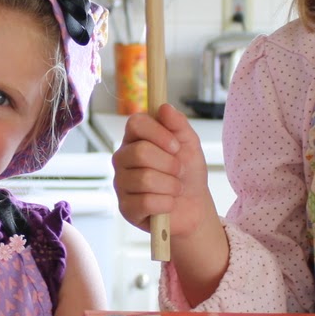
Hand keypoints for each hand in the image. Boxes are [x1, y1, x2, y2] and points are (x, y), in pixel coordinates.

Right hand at [112, 105, 215, 238]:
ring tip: (175, 189)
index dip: (158, 133)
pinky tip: (168, 204)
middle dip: (170, 164)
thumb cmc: (188, 173)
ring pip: (145, 179)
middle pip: (141, 152)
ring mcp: (121, 184)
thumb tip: (164, 107)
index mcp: (135, 139)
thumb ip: (178, 124)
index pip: (135, 123)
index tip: (176, 146)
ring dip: (171, 185)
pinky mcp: (126, 208)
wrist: (194, 206)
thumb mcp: (189, 144)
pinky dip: (166, 203)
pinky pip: (147, 202)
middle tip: (179, 171)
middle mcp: (122, 159)